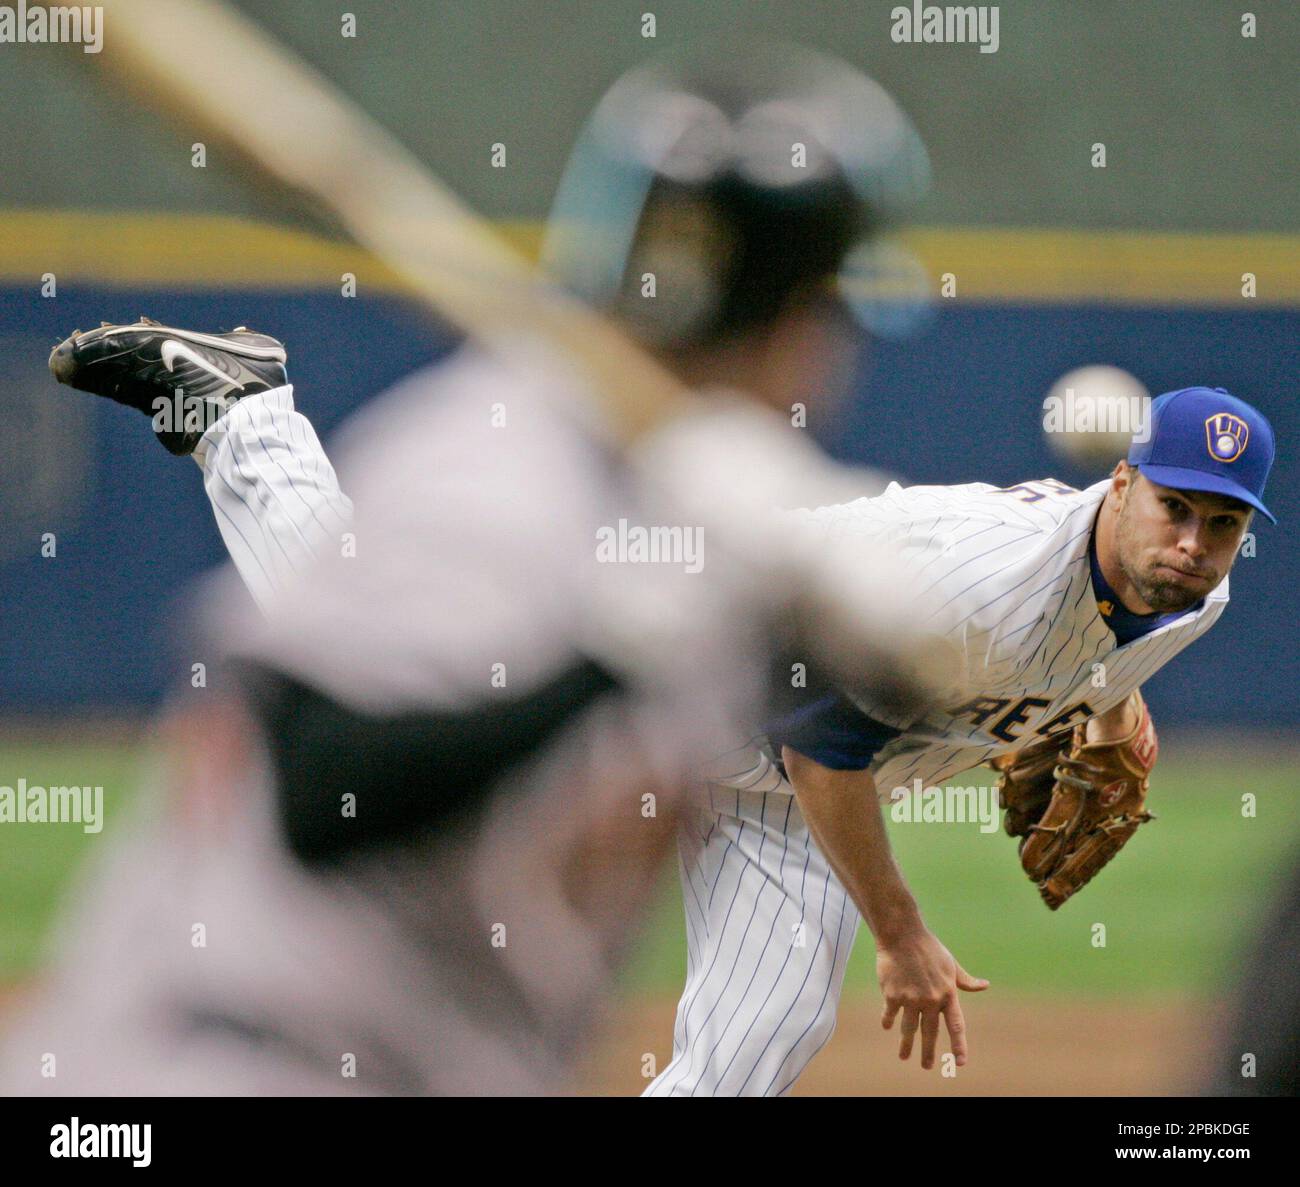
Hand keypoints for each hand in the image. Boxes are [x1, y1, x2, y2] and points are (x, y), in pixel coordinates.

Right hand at [877, 927, 987, 1068]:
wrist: (902, 934)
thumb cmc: (928, 947)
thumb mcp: (951, 963)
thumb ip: (965, 980)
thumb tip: (985, 986)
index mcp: (948, 993)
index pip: (956, 1025)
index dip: (959, 1045)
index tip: (960, 1062)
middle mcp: (931, 999)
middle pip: (930, 1032)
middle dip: (928, 1052)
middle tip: (927, 1067)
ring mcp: (911, 998)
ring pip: (909, 1029)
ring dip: (906, 1045)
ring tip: (904, 1057)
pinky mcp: (893, 994)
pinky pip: (891, 1014)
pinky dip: (889, 1022)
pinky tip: (888, 1027)